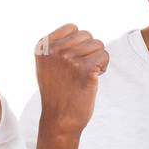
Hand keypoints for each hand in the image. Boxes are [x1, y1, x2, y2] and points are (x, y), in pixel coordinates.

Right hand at [34, 24, 108, 148]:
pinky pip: (104, 56)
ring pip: (98, 44)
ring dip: (97, 59)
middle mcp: (55, 50)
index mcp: (44, 46)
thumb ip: (59, 46)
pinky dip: (103, 66)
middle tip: (80, 71)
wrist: (59, 120)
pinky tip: (94, 78)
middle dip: (89, 51)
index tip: (72, 61)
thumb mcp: (48, 65)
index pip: (73, 28)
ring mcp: (70, 59)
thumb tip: (79, 31)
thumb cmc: (57, 93)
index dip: (78, 43)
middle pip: (87, 35)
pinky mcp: (86, 69)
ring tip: (85, 75)